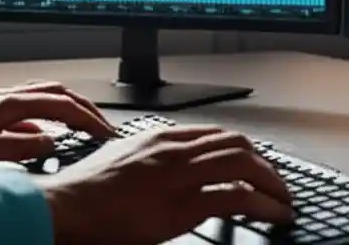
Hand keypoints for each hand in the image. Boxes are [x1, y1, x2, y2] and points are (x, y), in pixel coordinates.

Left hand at [0, 80, 114, 171]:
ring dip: (69, 107)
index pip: (62, 105)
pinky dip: (48, 118)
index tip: (104, 133)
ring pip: (46, 96)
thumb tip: (53, 144)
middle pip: (59, 92)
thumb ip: (21, 147)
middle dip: (85, 107)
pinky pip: (30, 110)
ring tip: (83, 122)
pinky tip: (46, 136)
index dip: (88, 118)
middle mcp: (7, 97)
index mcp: (10, 103)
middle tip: (102, 125)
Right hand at [40, 125, 293, 244]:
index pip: (217, 134)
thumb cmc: (84, 191)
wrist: (64, 207)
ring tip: (284, 201)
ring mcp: (181, 174)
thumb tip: (167, 173)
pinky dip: (265, 205)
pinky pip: (237, 198)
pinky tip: (275, 215)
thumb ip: (151, 161)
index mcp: (162, 138)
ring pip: (245, 165)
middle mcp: (176, 149)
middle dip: (266, 165)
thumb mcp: (122, 161)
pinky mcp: (183, 205)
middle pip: (238, 145)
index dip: (244, 151)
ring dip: (273, 183)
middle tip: (278, 184)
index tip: (256, 165)